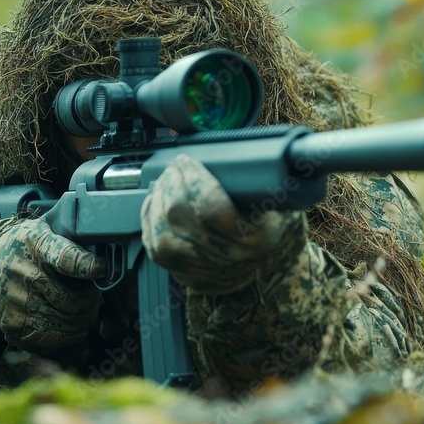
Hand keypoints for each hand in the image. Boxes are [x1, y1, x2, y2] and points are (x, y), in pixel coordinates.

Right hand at [0, 217, 105, 349]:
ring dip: (84, 320)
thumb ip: (72, 238)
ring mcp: (17, 302)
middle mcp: (25, 274)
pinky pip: (51, 338)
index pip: (65, 258)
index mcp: (37, 244)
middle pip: (72, 301)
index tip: (101, 269)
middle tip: (96, 299)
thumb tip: (105, 252)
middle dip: (92, 303)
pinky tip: (74, 325)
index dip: (86, 266)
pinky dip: (70, 335)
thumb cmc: (25, 248)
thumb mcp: (44, 230)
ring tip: (87, 312)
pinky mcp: (13, 325)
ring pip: (66, 323)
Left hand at [141, 154, 307, 294]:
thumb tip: (228, 151)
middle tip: (174, 168)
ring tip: (165, 182)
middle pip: (180, 216)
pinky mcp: (180, 271)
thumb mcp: (273, 204)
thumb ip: (255, 181)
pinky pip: (154, 243)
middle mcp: (225, 255)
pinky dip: (150, 217)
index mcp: (253, 236)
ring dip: (158, 199)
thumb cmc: (265, 230)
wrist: (259, 271)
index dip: (192, 178)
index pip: (211, 206)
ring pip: (162, 231)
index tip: (187, 160)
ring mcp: (200, 267)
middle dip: (171, 183)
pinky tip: (156, 201)